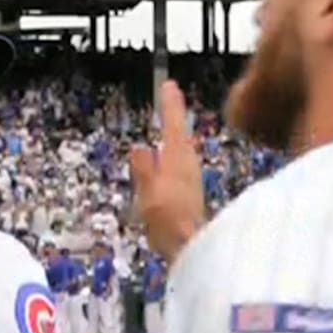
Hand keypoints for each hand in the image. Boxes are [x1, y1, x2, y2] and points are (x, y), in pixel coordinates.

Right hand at [129, 81, 203, 263]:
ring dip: (174, 139)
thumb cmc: (169, 222)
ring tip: (167, 130)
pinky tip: (167, 166)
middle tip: (170, 101)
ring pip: (181, 152)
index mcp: (177, 159)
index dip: (171, 104)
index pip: (174, 124)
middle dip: (175, 119)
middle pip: (180, 136)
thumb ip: (144, 170)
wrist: (191, 247)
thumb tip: (140, 149)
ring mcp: (192, 180)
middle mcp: (189, 166)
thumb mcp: (148, 193)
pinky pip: (180, 168)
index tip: (169, 85)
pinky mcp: (192, 194)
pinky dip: (173, 159)